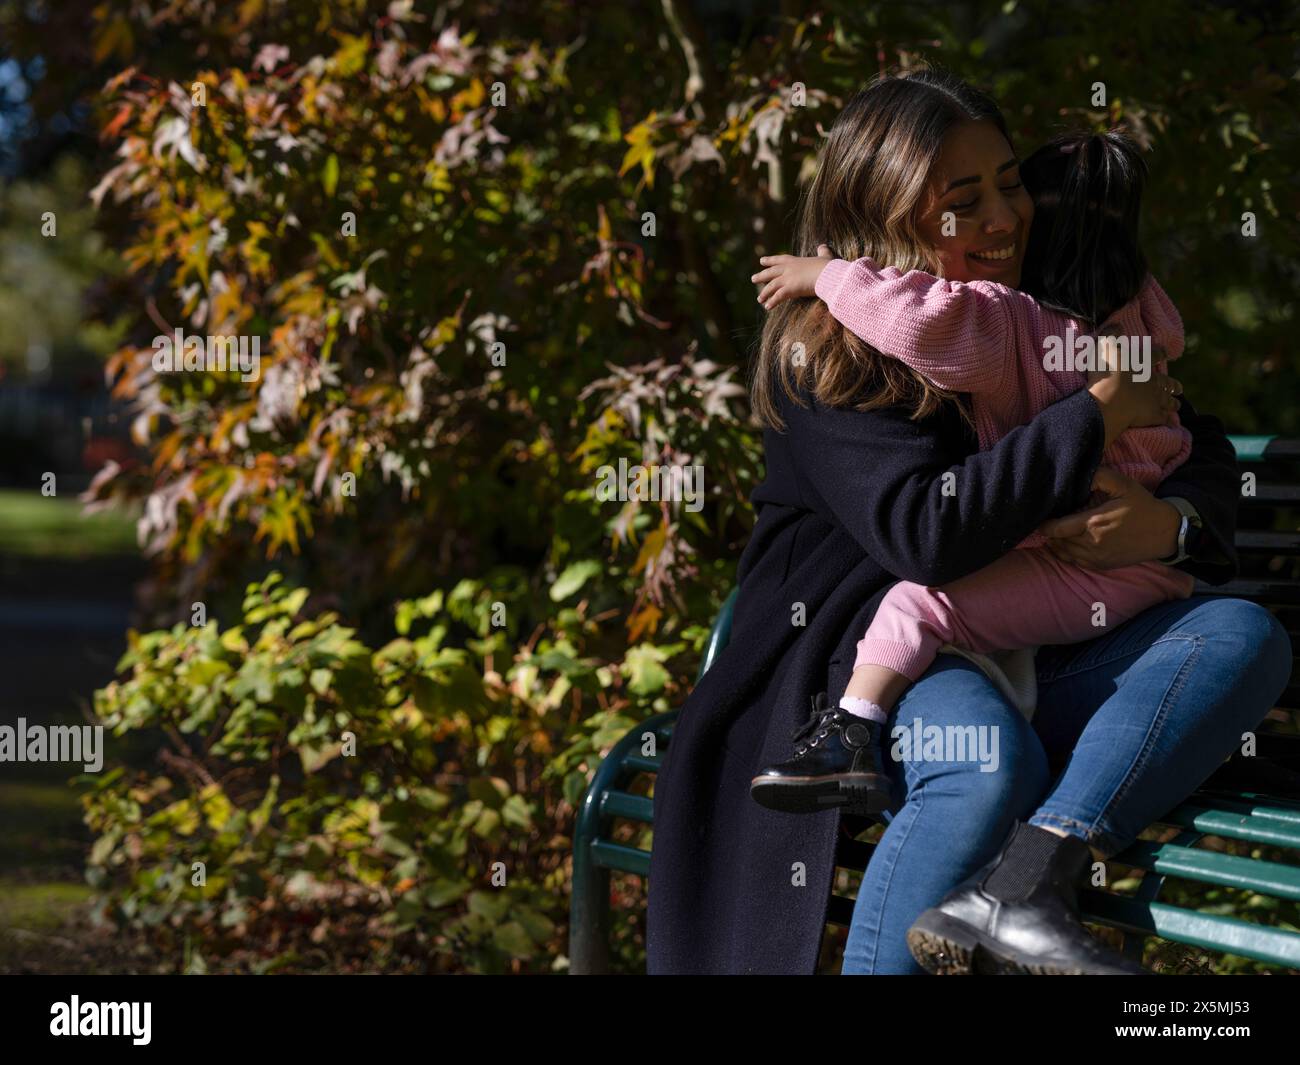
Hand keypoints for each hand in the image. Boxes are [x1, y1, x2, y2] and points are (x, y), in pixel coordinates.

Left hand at [752, 244, 835, 309]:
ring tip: (759, 299)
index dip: (770, 260)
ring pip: (771, 286)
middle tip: (753, 279)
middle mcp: (789, 269)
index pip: (780, 259)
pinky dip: (772, 302)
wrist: (829, 274)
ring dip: (765, 293)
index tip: (761, 261)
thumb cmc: (829, 267)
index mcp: (796, 261)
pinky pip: (778, 297)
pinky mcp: (790, 289)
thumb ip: (823, 251)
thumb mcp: (825, 257)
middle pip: (771, 272)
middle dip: (761, 276)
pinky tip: (767, 307)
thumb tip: (823, 245)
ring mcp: (788, 279)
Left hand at [1037, 467, 1181, 569]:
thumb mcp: (1124, 485)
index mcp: (1094, 523)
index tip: (1041, 515)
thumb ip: (1100, 476)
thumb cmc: (1142, 506)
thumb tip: (1080, 474)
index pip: (1056, 528)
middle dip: (1050, 532)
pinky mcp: (1101, 566)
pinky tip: (1066, 542)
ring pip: (1063, 553)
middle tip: (1047, 521)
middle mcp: (1092, 544)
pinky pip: (1074, 562)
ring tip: (1054, 531)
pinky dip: (1066, 553)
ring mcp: (1096, 558)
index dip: (1044, 524)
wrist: (1165, 533)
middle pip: (1057, 541)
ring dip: (1056, 543)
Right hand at [1086, 343, 1181, 446]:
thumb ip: (1111, 334)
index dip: (1160, 353)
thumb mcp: (1105, 346)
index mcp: (1144, 363)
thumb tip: (1117, 324)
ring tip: (1177, 404)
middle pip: (1166, 381)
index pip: (1155, 355)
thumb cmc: (1107, 371)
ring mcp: (1154, 399)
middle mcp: (1153, 380)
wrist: (1109, 399)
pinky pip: (1162, 418)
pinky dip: (1167, 420)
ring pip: (1167, 399)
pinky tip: (1170, 423)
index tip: (1166, 353)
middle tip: (1179, 387)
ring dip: (1172, 401)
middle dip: (1172, 383)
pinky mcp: (1151, 416)